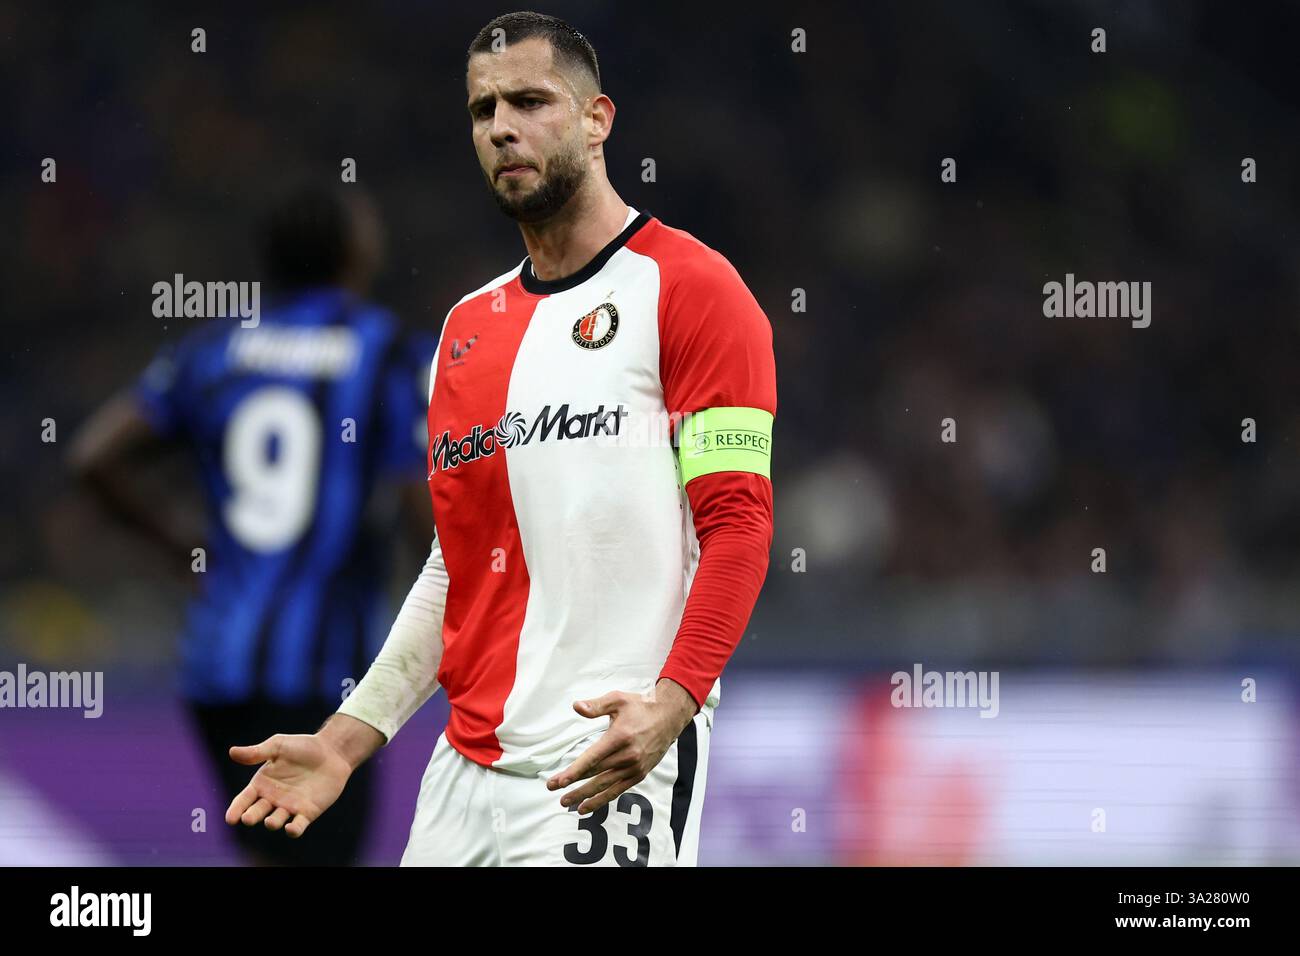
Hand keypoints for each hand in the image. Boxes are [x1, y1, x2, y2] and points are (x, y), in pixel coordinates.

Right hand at [223, 732, 354, 838]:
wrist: (332, 751)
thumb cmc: (303, 746)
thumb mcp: (278, 746)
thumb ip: (257, 752)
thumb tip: (232, 752)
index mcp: (262, 783)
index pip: (244, 799)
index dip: (236, 809)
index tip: (230, 818)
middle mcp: (273, 798)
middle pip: (257, 812)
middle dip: (251, 816)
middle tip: (247, 818)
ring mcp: (289, 807)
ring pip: (276, 820)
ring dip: (272, 823)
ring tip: (269, 821)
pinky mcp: (307, 812)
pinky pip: (298, 825)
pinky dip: (293, 830)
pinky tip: (291, 829)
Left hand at [545, 678, 697, 814]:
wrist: (669, 718)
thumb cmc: (641, 707)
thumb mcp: (618, 700)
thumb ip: (596, 706)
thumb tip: (576, 706)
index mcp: (619, 737)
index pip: (592, 759)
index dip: (574, 772)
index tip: (558, 781)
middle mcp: (627, 756)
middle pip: (595, 774)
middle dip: (572, 784)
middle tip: (552, 790)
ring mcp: (634, 767)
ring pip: (604, 786)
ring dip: (584, 796)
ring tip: (566, 803)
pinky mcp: (639, 774)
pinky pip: (617, 790)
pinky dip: (602, 800)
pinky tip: (587, 806)